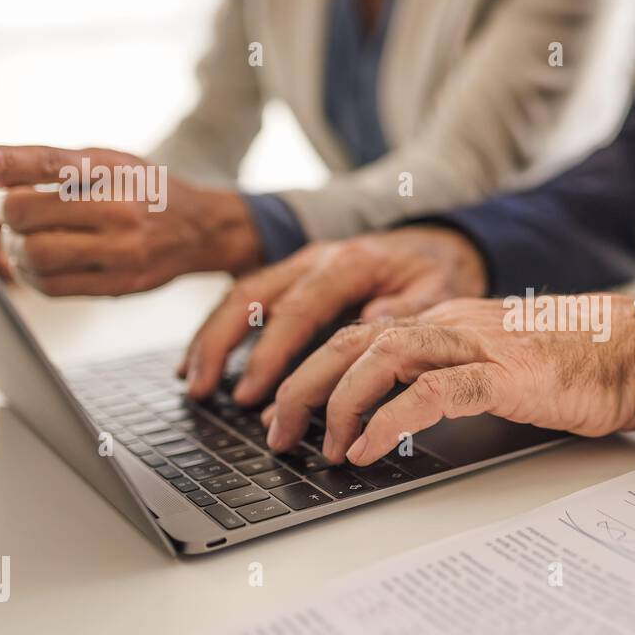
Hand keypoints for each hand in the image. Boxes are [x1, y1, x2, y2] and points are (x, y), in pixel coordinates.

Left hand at [0, 144, 261, 295]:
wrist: (202, 230)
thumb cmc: (147, 191)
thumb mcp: (108, 161)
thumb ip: (54, 164)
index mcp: (114, 170)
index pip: (50, 162)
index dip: (3, 161)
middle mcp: (121, 209)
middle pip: (28, 212)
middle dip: (8, 212)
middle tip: (16, 212)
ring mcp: (123, 251)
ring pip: (35, 255)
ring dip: (15, 247)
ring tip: (26, 240)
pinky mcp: (121, 284)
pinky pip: (53, 287)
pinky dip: (32, 275)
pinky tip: (40, 263)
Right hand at [180, 226, 489, 402]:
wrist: (443, 241)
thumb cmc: (440, 270)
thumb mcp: (440, 291)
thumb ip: (410, 310)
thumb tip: (374, 326)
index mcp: (351, 263)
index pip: (299, 309)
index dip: (270, 353)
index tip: (253, 392)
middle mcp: (318, 258)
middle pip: (252, 296)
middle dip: (220, 345)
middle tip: (202, 391)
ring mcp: (303, 264)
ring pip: (242, 294)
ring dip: (212, 338)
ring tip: (192, 382)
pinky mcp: (298, 276)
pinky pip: (251, 298)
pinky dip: (224, 329)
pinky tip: (206, 361)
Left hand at [261, 294, 634, 464]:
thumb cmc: (576, 362)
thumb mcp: (496, 363)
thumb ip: (449, 375)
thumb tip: (396, 413)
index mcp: (446, 319)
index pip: (359, 332)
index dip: (310, 367)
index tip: (281, 406)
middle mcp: (452, 322)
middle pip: (353, 339)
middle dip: (301, 384)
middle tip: (272, 429)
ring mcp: (478, 345)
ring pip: (383, 356)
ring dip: (336, 401)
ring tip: (316, 444)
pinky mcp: (507, 375)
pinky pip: (433, 393)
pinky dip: (391, 419)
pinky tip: (369, 448)